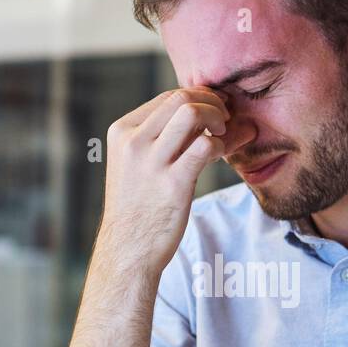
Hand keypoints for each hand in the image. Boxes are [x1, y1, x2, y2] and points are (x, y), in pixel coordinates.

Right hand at [98, 88, 254, 281]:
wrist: (129, 249)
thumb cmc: (138, 206)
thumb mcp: (134, 163)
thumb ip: (157, 138)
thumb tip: (197, 113)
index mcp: (122, 132)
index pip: (166, 97)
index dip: (197, 97)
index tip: (214, 108)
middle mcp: (133, 142)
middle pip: (180, 98)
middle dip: (211, 102)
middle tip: (225, 118)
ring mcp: (152, 162)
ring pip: (192, 113)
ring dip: (217, 117)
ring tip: (224, 133)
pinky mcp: (173, 183)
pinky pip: (205, 146)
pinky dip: (220, 144)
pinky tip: (221, 156)